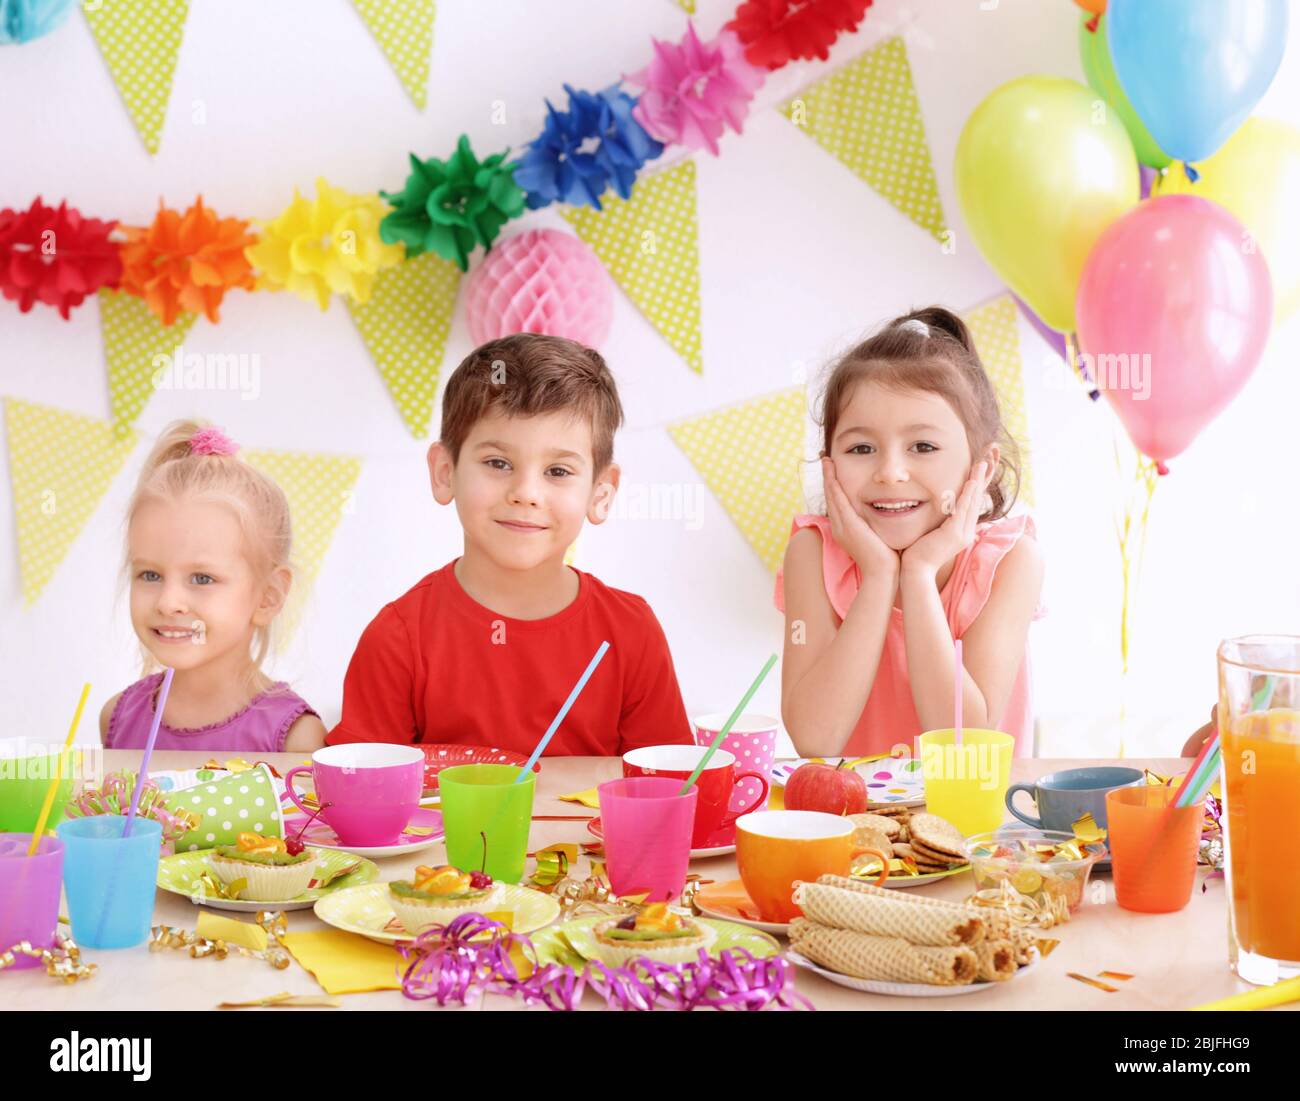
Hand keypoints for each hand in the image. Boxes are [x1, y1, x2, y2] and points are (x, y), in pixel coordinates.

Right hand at [821, 457, 899, 580]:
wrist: (882, 574)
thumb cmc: (886, 559)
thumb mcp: (879, 537)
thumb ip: (879, 525)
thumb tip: (891, 513)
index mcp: (845, 530)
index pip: (838, 503)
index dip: (834, 486)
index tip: (835, 472)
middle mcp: (839, 527)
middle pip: (831, 497)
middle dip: (828, 478)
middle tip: (826, 460)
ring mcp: (841, 526)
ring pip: (831, 496)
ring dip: (828, 477)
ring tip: (826, 461)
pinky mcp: (847, 525)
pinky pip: (837, 500)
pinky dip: (833, 485)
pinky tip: (832, 473)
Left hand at [901, 461, 989, 579]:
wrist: (914, 572)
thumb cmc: (917, 553)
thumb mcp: (930, 535)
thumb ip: (935, 524)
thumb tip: (933, 515)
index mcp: (961, 530)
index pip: (972, 502)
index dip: (978, 484)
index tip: (982, 466)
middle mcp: (965, 531)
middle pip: (977, 499)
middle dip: (983, 477)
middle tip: (991, 458)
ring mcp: (961, 533)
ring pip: (972, 501)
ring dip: (977, 481)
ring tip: (983, 463)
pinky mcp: (953, 534)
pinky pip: (962, 510)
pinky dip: (967, 495)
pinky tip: (971, 482)